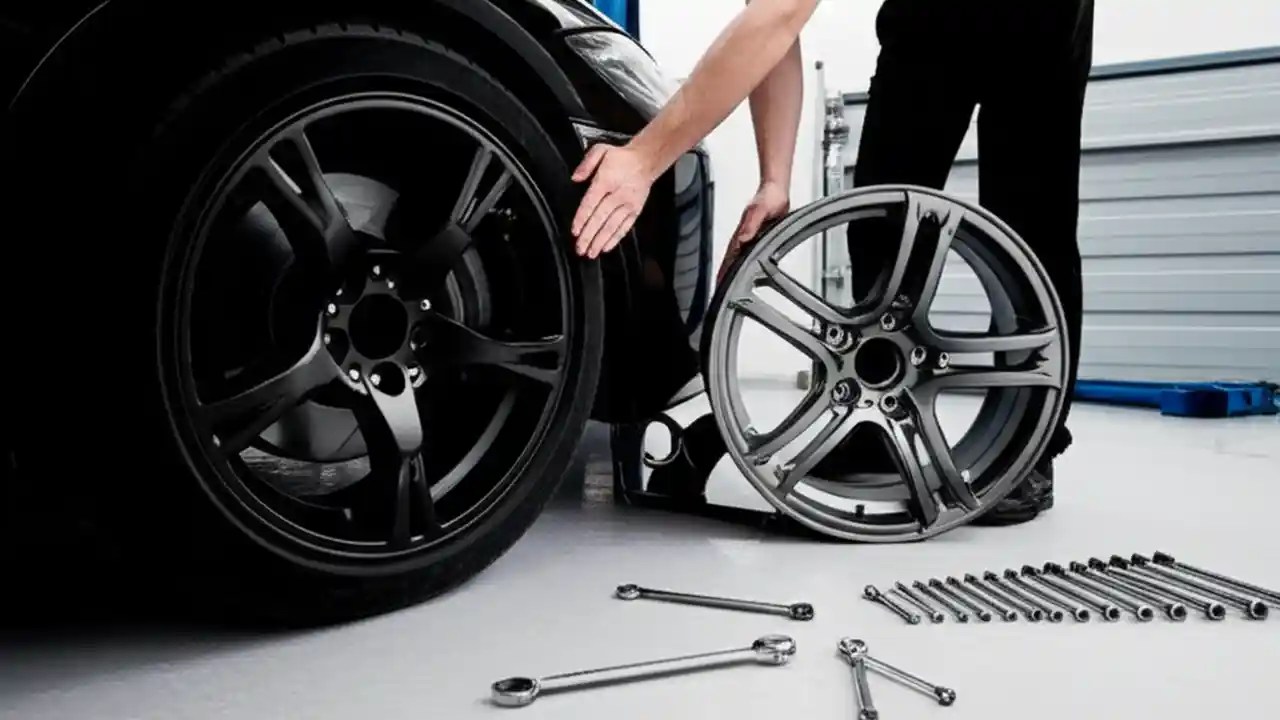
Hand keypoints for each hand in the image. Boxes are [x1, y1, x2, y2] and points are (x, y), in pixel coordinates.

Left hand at [570, 143, 657, 258]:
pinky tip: (607, 247)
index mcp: (606, 180)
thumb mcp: (600, 151)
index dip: (582, 219)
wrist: (646, 160)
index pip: (591, 203)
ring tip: (591, 252)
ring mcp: (627, 205)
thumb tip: (575, 177)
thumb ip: (586, 164)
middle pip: (600, 219)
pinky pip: (624, 227)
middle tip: (580, 248)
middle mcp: (618, 194)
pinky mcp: (635, 211)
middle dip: (589, 236)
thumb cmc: (622, 158)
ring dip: (600, 241)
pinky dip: (615, 239)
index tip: (575, 230)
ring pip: (612, 226)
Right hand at [717, 181, 789, 283]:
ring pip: (737, 256)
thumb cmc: (769, 196)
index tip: (719, 281)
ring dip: (731, 268)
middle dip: (724, 273)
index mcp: (742, 232)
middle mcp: (744, 235)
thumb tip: (742, 238)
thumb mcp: (760, 210)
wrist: (776, 189)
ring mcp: (749, 235)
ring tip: (727, 282)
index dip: (724, 269)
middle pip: (730, 258)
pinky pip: (747, 251)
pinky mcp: (757, 235)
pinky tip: (745, 267)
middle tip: (719, 287)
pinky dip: (742, 261)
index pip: (730, 255)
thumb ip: (751, 223)